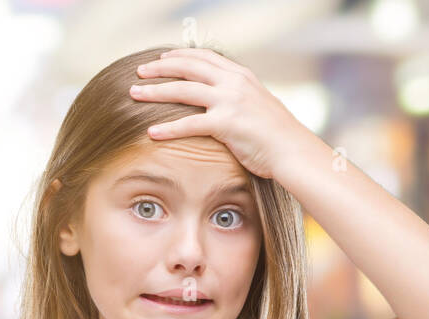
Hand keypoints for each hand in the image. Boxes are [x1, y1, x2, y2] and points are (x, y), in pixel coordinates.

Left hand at [130, 47, 317, 179]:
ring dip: (155, 91)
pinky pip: (189, 124)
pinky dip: (168, 128)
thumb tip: (224, 103)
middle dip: (160, 68)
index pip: (204, 58)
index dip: (179, 56)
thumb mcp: (259, 106)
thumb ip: (240, 98)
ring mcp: (230, 101)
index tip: (161, 60)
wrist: (294, 152)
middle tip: (139, 72)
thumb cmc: (278, 136)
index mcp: (241, 76)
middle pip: (188, 68)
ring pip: (183, 90)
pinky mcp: (227, 124)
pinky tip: (151, 132)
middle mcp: (234, 83)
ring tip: (134, 94)